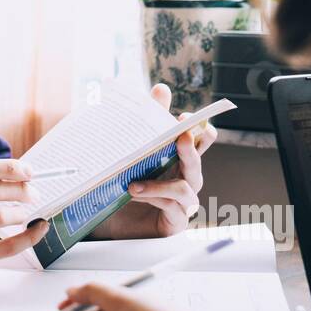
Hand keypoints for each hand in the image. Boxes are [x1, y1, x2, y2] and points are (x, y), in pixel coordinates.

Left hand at [93, 83, 214, 238]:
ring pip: (186, 188)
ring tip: (134, 183)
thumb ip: (149, 122)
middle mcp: (186, 179)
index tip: (185, 118)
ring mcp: (183, 202)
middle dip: (190, 149)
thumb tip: (161, 89)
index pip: (199, 142)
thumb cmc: (127, 183)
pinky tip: (136, 194)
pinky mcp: (176, 221)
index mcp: (179, 160)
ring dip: (161, 184)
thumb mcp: (134, 152)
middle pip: (196, 163)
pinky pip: (173, 208)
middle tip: (181, 136)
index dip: (200, 130)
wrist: (110, 220)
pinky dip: (155, 198)